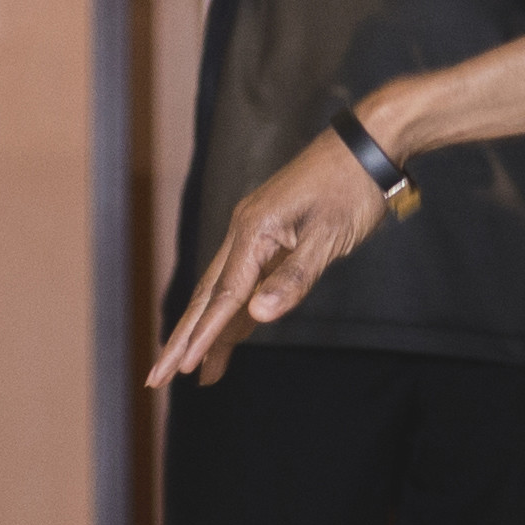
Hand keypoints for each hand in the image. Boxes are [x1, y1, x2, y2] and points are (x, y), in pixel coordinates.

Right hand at [148, 127, 388, 386]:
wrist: (366, 147)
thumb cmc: (351, 189)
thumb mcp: (329, 237)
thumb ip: (294, 279)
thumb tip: (258, 315)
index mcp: (254, 233)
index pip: (223, 297)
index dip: (203, 336)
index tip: (181, 368)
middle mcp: (245, 234)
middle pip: (208, 297)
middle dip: (184, 339)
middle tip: (158, 378)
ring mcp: (256, 236)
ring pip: (222, 292)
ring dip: (207, 331)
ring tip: (191, 371)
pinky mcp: (272, 238)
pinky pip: (244, 282)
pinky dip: (235, 312)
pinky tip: (228, 337)